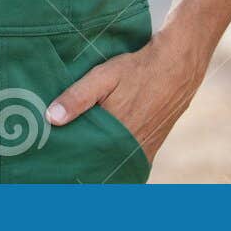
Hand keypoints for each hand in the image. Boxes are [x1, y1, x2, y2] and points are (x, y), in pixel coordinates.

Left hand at [45, 32, 205, 162]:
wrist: (178, 66)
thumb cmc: (138, 69)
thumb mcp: (104, 76)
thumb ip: (77, 97)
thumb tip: (51, 118)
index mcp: (116, 133)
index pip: (85, 157)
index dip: (70, 158)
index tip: (53, 159)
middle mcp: (131, 147)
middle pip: (99, 165)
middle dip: (81, 165)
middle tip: (60, 164)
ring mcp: (143, 149)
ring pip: (114, 165)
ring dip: (98, 164)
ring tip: (78, 161)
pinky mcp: (152, 147)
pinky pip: (129, 161)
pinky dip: (115, 161)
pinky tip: (102, 156)